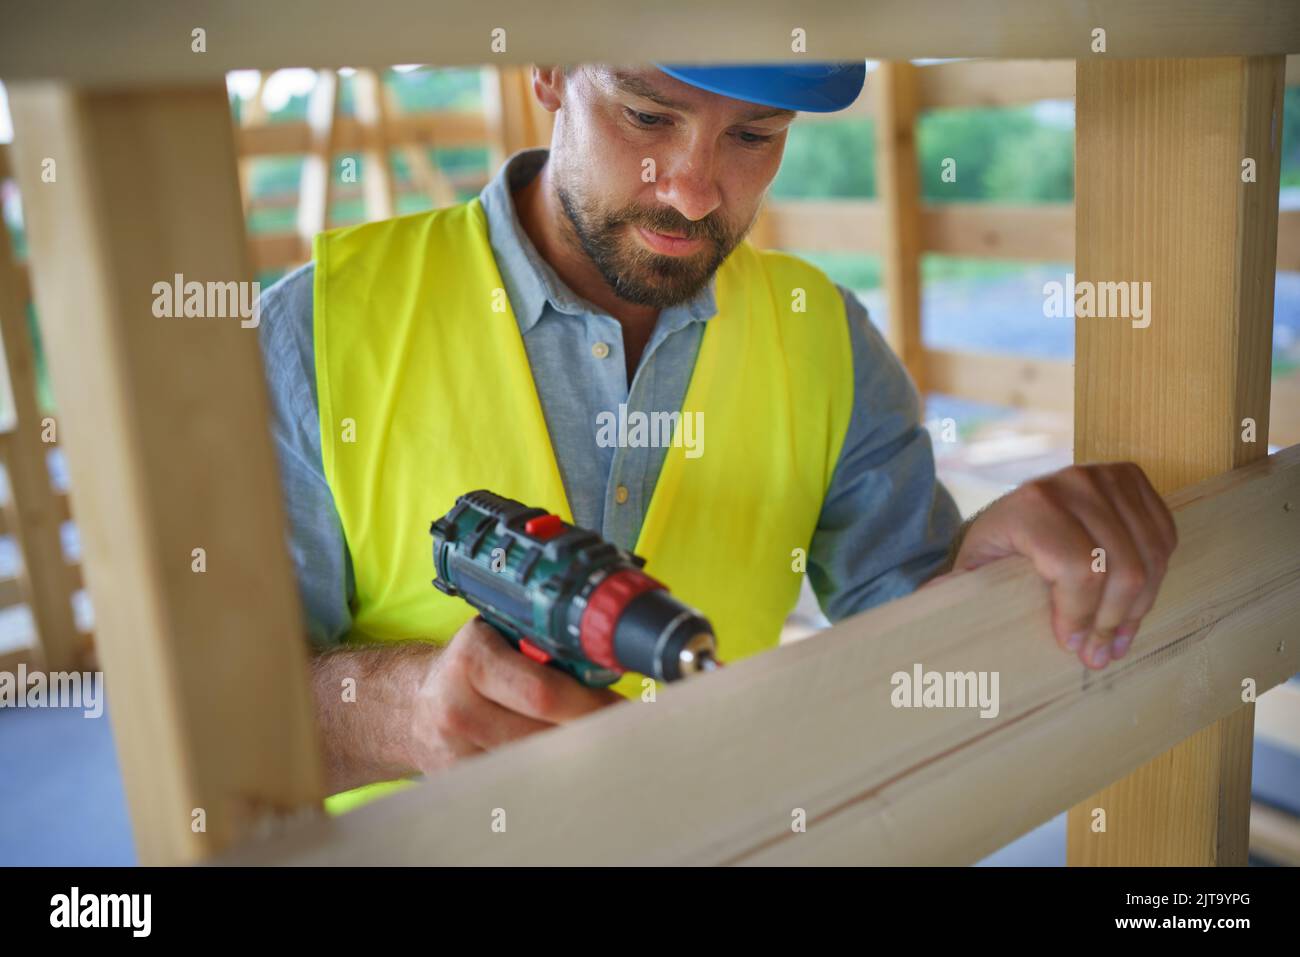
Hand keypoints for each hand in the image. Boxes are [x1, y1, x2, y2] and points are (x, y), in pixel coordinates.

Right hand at [409, 616, 623, 772]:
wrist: (412, 703)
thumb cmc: (471, 663)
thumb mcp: (499, 635)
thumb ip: (544, 644)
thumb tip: (608, 665)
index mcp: (472, 659)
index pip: (543, 692)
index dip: (589, 704)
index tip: (622, 708)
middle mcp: (457, 708)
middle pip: (543, 734)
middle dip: (588, 731)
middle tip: (622, 728)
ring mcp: (454, 752)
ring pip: (534, 763)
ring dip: (571, 755)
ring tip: (594, 741)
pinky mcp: (458, 782)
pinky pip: (517, 780)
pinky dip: (546, 772)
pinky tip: (560, 761)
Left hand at [938, 462, 1177, 669]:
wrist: (1019, 506)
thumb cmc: (998, 549)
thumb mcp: (974, 570)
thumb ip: (957, 595)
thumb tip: (932, 616)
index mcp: (1032, 505)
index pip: (1080, 569)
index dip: (1082, 615)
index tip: (1073, 647)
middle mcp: (1074, 483)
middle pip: (1121, 568)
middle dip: (1112, 621)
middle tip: (1099, 655)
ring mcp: (1109, 476)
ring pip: (1149, 558)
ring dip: (1138, 608)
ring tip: (1118, 639)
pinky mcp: (1135, 480)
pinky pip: (1165, 539)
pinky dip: (1155, 578)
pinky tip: (1134, 606)